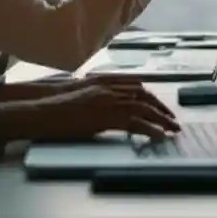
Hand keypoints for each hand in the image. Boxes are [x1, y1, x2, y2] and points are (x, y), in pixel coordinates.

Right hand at [41, 81, 179, 139]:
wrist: (43, 111)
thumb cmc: (56, 106)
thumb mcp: (80, 95)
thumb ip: (98, 97)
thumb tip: (109, 107)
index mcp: (104, 82)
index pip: (136, 86)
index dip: (152, 96)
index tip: (161, 106)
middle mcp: (109, 89)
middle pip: (144, 95)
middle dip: (161, 107)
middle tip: (173, 119)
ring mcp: (108, 102)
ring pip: (144, 108)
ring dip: (161, 119)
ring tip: (173, 129)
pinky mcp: (106, 117)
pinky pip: (136, 123)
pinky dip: (151, 129)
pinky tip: (160, 135)